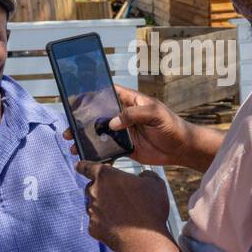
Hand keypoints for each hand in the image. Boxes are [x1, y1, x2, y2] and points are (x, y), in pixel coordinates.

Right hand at [64, 84, 196, 167]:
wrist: (182, 149)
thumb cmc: (172, 126)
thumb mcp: (155, 114)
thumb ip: (133, 115)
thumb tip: (112, 123)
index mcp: (130, 101)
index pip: (107, 93)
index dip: (91, 96)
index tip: (75, 103)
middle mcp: (124, 116)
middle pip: (98, 115)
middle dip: (82, 121)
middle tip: (69, 130)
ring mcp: (123, 132)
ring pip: (100, 133)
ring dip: (86, 138)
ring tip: (73, 145)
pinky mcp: (125, 148)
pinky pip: (108, 149)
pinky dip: (98, 153)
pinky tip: (87, 157)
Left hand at [75, 160, 171, 251]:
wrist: (143, 239)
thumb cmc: (149, 209)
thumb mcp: (155, 183)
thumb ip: (145, 174)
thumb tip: (143, 176)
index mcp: (106, 176)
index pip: (86, 166)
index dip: (84, 166)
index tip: (80, 166)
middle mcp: (94, 192)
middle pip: (92, 186)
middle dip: (102, 189)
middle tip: (120, 195)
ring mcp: (92, 211)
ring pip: (94, 205)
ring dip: (105, 206)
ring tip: (124, 213)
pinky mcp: (93, 228)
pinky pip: (97, 222)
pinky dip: (106, 222)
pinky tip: (121, 225)